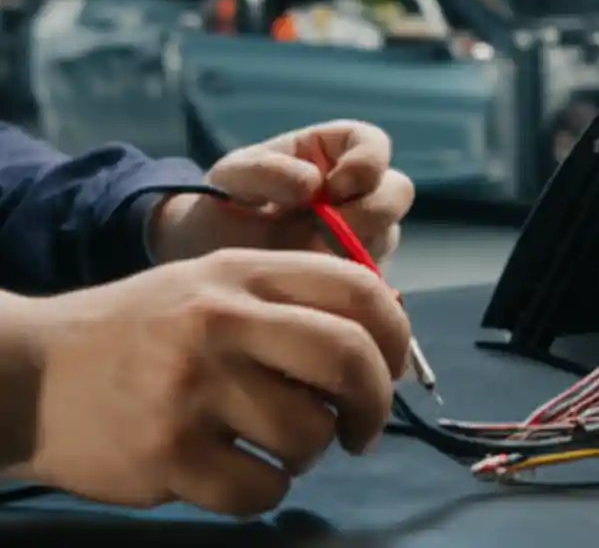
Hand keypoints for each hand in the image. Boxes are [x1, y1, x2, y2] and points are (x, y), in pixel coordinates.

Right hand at [15, 248, 409, 515]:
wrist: (32, 373)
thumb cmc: (145, 331)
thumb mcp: (214, 285)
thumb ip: (293, 298)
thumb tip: (387, 336)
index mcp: (243, 272)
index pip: (361, 292)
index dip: (397, 338)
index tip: (391, 371)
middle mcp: (221, 320)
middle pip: (349, 359)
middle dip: (375, 405)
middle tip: (362, 430)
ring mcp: (193, 387)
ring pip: (310, 436)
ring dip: (310, 453)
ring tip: (276, 444)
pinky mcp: (168, 453)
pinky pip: (262, 490)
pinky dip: (264, 490)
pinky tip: (236, 471)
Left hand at [151, 121, 413, 264]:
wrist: (204, 260)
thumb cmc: (220, 207)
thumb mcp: (231, 179)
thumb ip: (266, 170)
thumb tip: (311, 184)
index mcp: (332, 153)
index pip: (373, 144)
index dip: (366, 162)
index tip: (332, 188)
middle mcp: (357, 192)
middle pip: (397, 192)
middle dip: (367, 212)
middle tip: (322, 232)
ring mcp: (363, 234)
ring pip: (388, 236)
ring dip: (355, 248)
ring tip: (307, 260)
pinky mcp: (358, 274)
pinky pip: (376, 275)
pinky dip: (350, 280)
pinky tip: (314, 283)